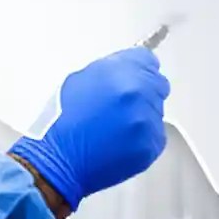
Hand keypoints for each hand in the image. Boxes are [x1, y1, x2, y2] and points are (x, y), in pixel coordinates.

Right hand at [9, 47, 169, 208]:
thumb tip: (127, 68)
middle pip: (158, 84)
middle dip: (143, 92)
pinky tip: (119, 141)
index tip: (135, 76)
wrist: (60, 159)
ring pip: (156, 111)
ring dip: (142, 116)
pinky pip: (155, 135)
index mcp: (119, 72)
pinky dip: (142, 139)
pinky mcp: (152, 145)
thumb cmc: (62, 121)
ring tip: (114, 127)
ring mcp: (147, 120)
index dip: (139, 69)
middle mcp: (138, 93)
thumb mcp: (80, 80)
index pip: (148, 60)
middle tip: (120, 106)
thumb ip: (111, 70)